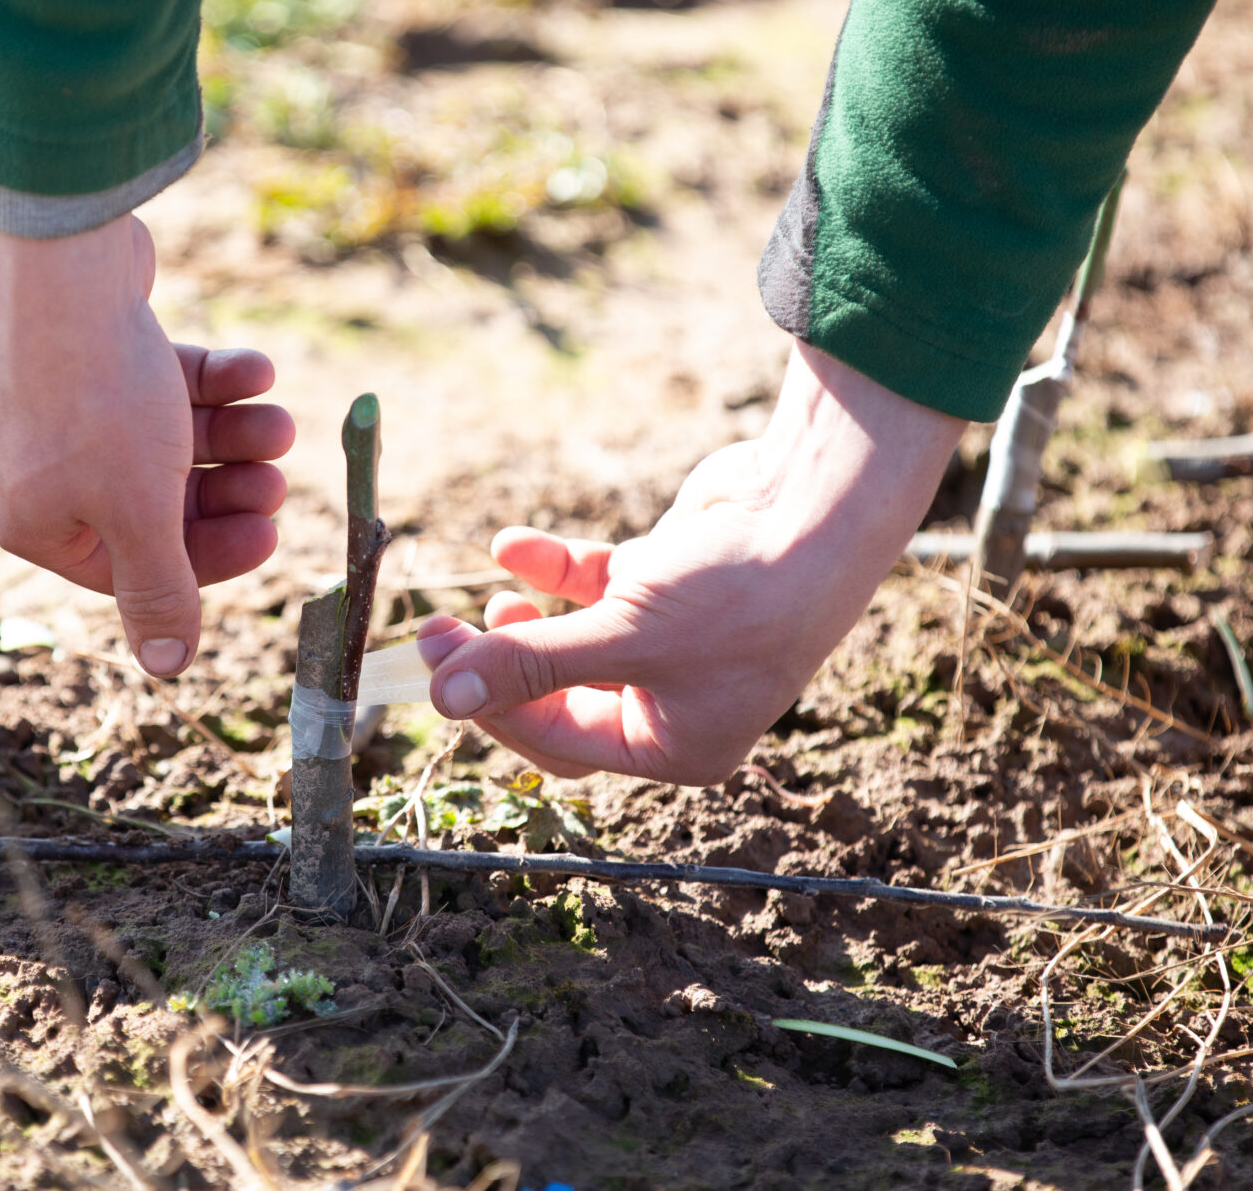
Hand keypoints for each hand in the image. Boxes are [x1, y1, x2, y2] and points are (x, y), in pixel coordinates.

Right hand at [0, 215, 293, 675]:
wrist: (68, 259)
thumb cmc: (96, 396)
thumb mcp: (140, 509)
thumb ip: (160, 587)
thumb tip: (168, 668)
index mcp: (34, 520)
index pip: (133, 568)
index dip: (211, 557)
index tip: (272, 534)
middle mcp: (42, 467)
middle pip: (159, 504)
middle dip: (231, 490)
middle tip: (280, 478)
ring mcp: (67, 405)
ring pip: (173, 442)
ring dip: (240, 436)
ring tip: (282, 422)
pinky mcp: (97, 348)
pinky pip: (170, 384)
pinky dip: (221, 381)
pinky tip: (259, 370)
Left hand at [419, 339, 965, 782]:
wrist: (818, 505)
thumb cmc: (740, 592)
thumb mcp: (625, 637)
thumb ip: (531, 666)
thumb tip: (444, 697)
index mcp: (675, 746)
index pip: (559, 742)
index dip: (493, 707)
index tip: (437, 667)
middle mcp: (674, 702)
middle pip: (559, 696)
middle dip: (497, 664)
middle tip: (434, 633)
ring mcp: (671, 641)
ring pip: (572, 641)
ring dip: (522, 622)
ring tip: (484, 600)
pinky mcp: (668, 585)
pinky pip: (595, 588)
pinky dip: (553, 569)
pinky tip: (511, 545)